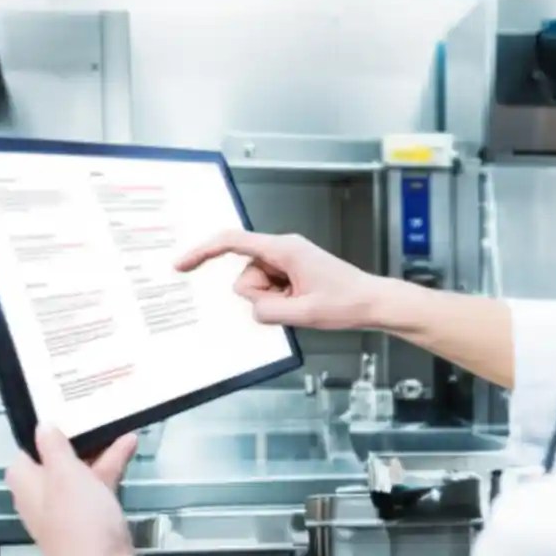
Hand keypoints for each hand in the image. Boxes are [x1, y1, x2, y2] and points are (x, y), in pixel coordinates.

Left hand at [5, 425, 139, 555]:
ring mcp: (67, 507)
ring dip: (99, 451)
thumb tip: (43, 426)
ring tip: (117, 429)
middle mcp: (42, 496)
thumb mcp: (65, 473)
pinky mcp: (89, 516)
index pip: (27, 450)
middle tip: (92, 419)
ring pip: (80, 471)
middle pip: (56, 459)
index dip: (43, 433)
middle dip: (78, 440)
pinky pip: (97, 484)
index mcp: (26, 484)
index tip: (61, 415)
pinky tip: (127, 450)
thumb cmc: (78, 524)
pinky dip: (110, 467)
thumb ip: (53, 447)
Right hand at [175, 231, 388, 329]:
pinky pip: (269, 289)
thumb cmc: (347, 301)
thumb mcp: (303, 313)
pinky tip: (300, 303)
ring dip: (272, 301)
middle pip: (245, 274)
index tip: (183, 264)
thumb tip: (251, 308)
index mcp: (283, 249)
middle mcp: (282, 249)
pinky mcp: (290, 271)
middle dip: (259, 296)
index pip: (233, 242)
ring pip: (255, 285)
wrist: (372, 302)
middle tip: (292, 304)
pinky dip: (278, 301)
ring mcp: (286, 259)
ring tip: (300, 304)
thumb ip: (267, 311)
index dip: (203, 252)